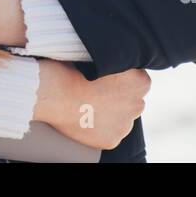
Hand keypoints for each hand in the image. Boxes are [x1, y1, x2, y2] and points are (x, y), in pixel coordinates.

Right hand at [34, 60, 149, 150]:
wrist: (54, 92)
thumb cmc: (73, 68)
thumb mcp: (100, 56)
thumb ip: (116, 63)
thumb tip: (116, 66)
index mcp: (141, 81)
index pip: (137, 80)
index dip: (120, 78)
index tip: (104, 76)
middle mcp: (138, 105)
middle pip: (131, 101)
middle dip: (118, 98)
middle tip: (95, 91)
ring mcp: (125, 125)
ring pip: (121, 119)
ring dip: (110, 114)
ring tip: (87, 105)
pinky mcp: (112, 140)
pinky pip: (109, 134)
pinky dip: (99, 129)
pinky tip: (84, 119)